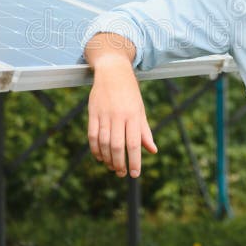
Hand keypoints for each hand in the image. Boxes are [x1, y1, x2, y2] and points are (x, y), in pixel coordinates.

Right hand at [87, 55, 156, 177]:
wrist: (112, 71)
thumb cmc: (130, 92)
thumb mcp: (140, 110)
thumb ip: (145, 131)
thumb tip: (153, 150)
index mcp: (133, 115)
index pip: (134, 143)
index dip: (134, 161)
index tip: (134, 174)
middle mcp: (119, 115)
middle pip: (118, 146)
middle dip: (119, 163)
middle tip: (121, 173)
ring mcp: (104, 114)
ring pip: (104, 142)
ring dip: (107, 158)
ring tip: (111, 166)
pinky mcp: (93, 112)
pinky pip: (92, 135)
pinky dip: (95, 149)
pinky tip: (99, 157)